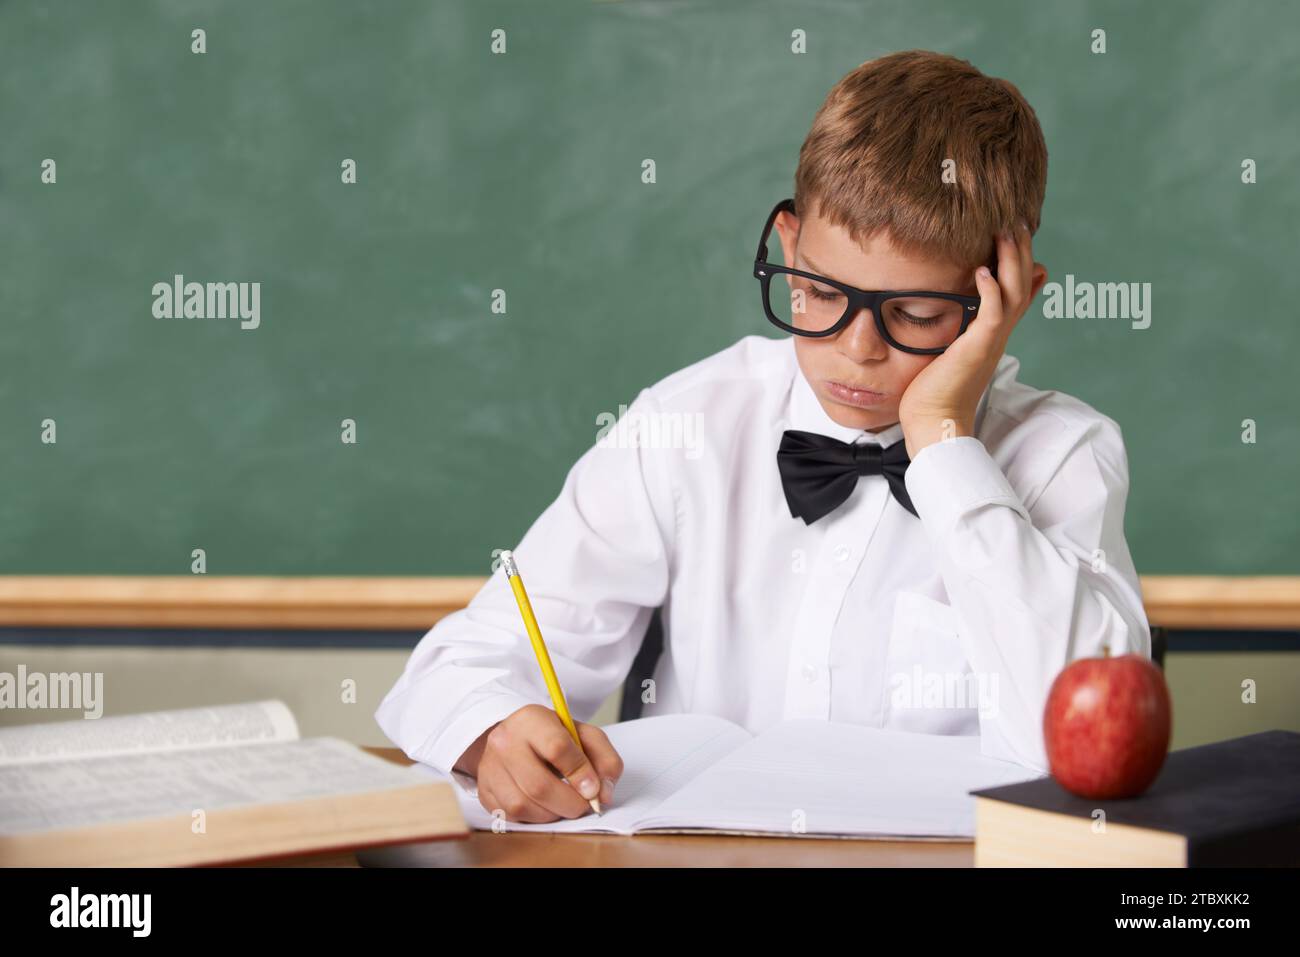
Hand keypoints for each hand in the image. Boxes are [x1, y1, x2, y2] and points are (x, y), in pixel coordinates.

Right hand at [454, 704, 622, 822]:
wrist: (515, 738)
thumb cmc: (552, 737)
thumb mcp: (583, 735)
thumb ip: (604, 759)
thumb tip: (603, 793)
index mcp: (531, 719)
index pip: (557, 748)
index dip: (580, 773)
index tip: (593, 789)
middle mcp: (504, 741)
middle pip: (539, 786)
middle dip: (570, 803)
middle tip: (584, 804)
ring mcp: (490, 767)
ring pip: (523, 805)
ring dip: (552, 814)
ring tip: (563, 803)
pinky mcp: (483, 791)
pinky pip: (510, 816)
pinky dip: (534, 818)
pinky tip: (543, 805)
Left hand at [898, 221, 1046, 458]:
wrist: (935, 422)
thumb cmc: (934, 389)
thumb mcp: (950, 348)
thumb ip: (957, 326)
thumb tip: (961, 309)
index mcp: (992, 333)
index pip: (1016, 290)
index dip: (1021, 261)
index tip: (1019, 232)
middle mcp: (998, 334)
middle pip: (1021, 283)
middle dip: (1021, 250)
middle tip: (1018, 219)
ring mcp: (990, 341)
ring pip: (1013, 292)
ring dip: (1011, 261)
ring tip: (1006, 231)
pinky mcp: (977, 349)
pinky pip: (993, 315)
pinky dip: (991, 291)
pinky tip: (984, 270)